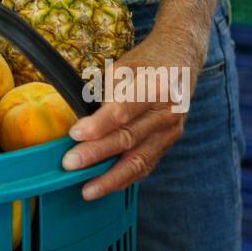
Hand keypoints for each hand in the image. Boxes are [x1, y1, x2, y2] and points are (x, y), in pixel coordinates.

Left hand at [60, 30, 203, 199]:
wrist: (181, 60)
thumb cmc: (146, 62)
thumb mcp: (124, 67)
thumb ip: (106, 94)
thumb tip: (83, 123)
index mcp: (154, 87)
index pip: (122, 110)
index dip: (98, 125)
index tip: (75, 134)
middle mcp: (166, 112)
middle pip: (128, 138)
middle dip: (97, 154)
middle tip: (70, 164)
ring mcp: (171, 131)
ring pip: (139, 160)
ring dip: (111, 177)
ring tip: (87, 190)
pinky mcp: (169, 144)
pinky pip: (146, 165)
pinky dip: (125, 178)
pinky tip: (105, 186)